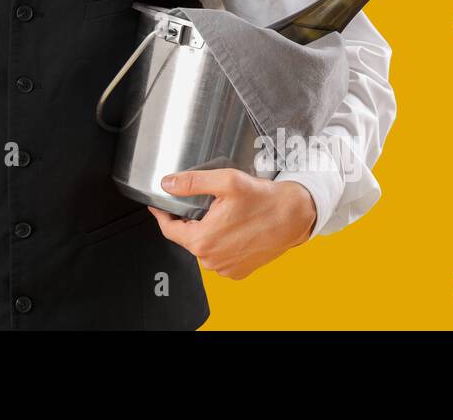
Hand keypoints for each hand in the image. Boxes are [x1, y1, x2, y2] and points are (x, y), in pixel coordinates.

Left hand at [148, 169, 316, 279]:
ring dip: (206, 232)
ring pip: (204, 247)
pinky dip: (220, 243)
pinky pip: (219, 256)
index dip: (161, 215)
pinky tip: (231, 228)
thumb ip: (192, 182)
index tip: (158, 206)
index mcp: (204, 240)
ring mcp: (226, 269)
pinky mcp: (239, 272)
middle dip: (189, 220)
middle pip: (187, 238)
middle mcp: (212, 260)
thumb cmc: (265, 200)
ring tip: (220, 214)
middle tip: (200, 203)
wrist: (295, 216)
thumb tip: (168, 184)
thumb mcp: (226, 181)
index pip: (169, 230)